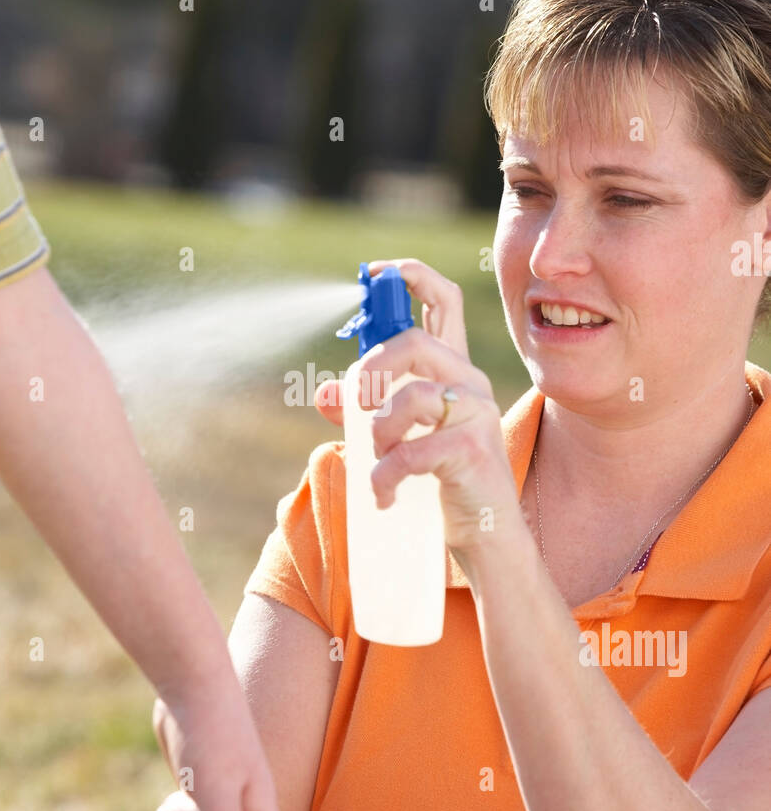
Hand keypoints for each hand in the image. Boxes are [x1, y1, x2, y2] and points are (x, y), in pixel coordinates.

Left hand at [318, 258, 519, 558]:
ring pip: (411, 398)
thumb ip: (364, 412)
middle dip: (373, 370)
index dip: (409, 277)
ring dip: (378, 433)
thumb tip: (323, 392)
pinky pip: (412, 451)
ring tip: (377, 462)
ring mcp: (476, 414)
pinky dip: (385, 476)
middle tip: (357, 405)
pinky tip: (384, 495)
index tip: (373, 272)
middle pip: (417, 342)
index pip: (442, 302)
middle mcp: (469, 383)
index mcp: (452, 371)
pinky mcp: (472, 450)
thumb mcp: (399, 440)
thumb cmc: (444, 483)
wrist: (487, 538)